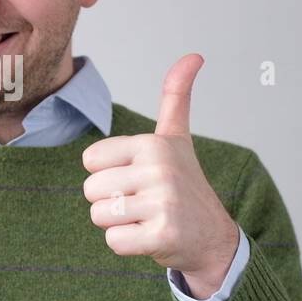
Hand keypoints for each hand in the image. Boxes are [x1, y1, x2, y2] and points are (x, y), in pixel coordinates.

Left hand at [82, 54, 239, 297]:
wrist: (212, 236)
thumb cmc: (185, 184)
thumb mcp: (177, 138)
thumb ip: (176, 97)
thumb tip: (194, 55)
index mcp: (153, 144)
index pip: (89, 161)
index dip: (107, 174)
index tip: (138, 178)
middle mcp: (159, 170)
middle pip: (91, 190)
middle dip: (111, 201)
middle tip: (143, 202)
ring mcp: (163, 203)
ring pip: (100, 216)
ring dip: (118, 223)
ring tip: (147, 217)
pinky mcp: (162, 235)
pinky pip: (113, 242)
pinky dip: (127, 244)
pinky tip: (151, 236)